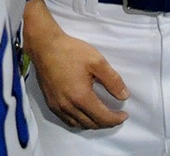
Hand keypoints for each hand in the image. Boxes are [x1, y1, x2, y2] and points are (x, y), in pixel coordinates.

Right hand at [23, 0, 127, 129]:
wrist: (44, 46)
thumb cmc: (71, 51)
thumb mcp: (97, 61)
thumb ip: (113, 80)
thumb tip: (124, 96)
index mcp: (81, 97)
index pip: (102, 117)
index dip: (115, 119)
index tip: (124, 114)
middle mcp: (68, 107)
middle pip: (91, 124)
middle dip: (106, 123)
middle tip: (116, 116)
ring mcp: (57, 106)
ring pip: (79, 125)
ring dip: (93, 124)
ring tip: (102, 116)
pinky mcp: (50, 103)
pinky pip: (67, 120)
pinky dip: (79, 122)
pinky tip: (84, 115)